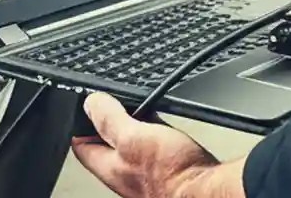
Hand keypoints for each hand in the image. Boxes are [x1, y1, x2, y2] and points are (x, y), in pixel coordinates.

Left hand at [71, 93, 246, 197]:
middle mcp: (125, 177)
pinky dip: (159, 139)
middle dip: (112, 125)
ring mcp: (147, 177)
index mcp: (110, 168)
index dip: (82, 124)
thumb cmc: (173, 175)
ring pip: (133, 149)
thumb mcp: (134, 137)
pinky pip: (155, 153)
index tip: (87, 108)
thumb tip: (91, 103)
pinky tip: (169, 133)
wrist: (208, 193)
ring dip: (138, 131)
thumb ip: (110, 120)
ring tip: (147, 116)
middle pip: (108, 147)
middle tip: (120, 106)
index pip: (82, 145)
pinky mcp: (169, 175)